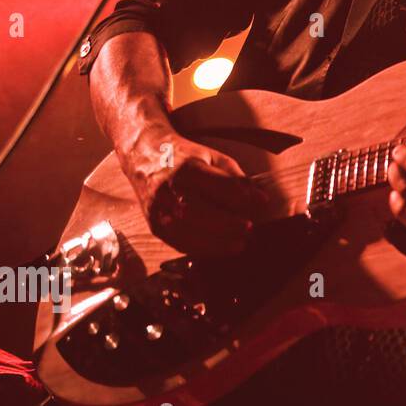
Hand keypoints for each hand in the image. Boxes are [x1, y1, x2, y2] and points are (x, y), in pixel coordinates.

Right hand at [120, 126, 266, 256]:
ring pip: (187, 231)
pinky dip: (202, 249)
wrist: (144, 157)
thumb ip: (237, 178)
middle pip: (199, 211)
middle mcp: (169, 190)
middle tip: (249, 228)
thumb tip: (261, 199)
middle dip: (227, 223)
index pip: (215, 184)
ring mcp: (159, 209)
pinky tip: (220, 248)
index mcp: (186, 168)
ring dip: (216, 242)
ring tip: (240, 244)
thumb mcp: (213, 157)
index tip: (260, 203)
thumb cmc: (186, 157)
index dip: (239, 195)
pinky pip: (178, 242)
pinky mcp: (154, 224)